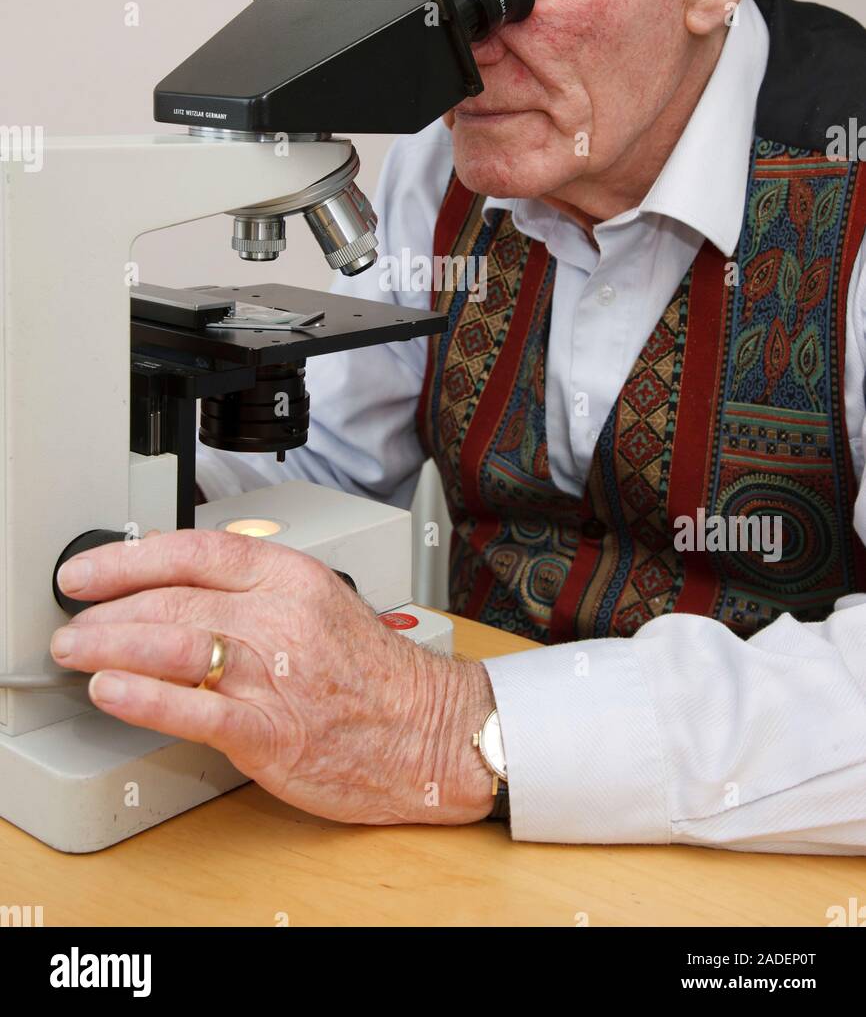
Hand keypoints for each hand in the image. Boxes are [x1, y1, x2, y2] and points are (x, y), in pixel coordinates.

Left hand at [49, 530, 496, 825]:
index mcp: (293, 576)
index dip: (128, 557)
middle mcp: (282, 615)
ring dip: (109, 647)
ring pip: (174, 645)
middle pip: (173, 598)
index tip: (85, 571)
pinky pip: (194, 710)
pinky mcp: (272, 731)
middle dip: (107, 612)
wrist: (431, 732)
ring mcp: (276, 672)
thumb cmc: (374, 674)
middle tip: (73, 625)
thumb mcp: (320, 604)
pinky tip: (110, 693)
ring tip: (75, 653)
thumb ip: (255, 593)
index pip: (196, 549)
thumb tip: (178, 591)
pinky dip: (143, 700)